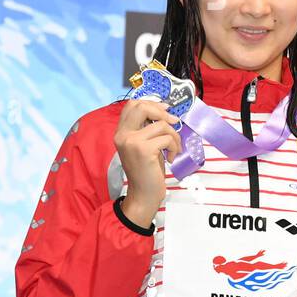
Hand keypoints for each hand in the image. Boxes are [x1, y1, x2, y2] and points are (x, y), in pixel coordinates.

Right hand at [113, 99, 181, 227]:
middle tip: (174, 122)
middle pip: (141, 106)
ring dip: (174, 136)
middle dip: (162, 112)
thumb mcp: (145, 144)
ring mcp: (131, 141)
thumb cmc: (147, 169)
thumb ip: (147, 128)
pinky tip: (170, 158)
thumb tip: (164, 110)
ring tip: (173, 149)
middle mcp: (122, 134)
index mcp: (121, 132)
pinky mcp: (143, 150)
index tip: (166, 111)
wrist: (143, 193)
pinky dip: (174, 147)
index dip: (151, 103)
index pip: (132, 105)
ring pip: (162, 124)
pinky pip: (167, 139)